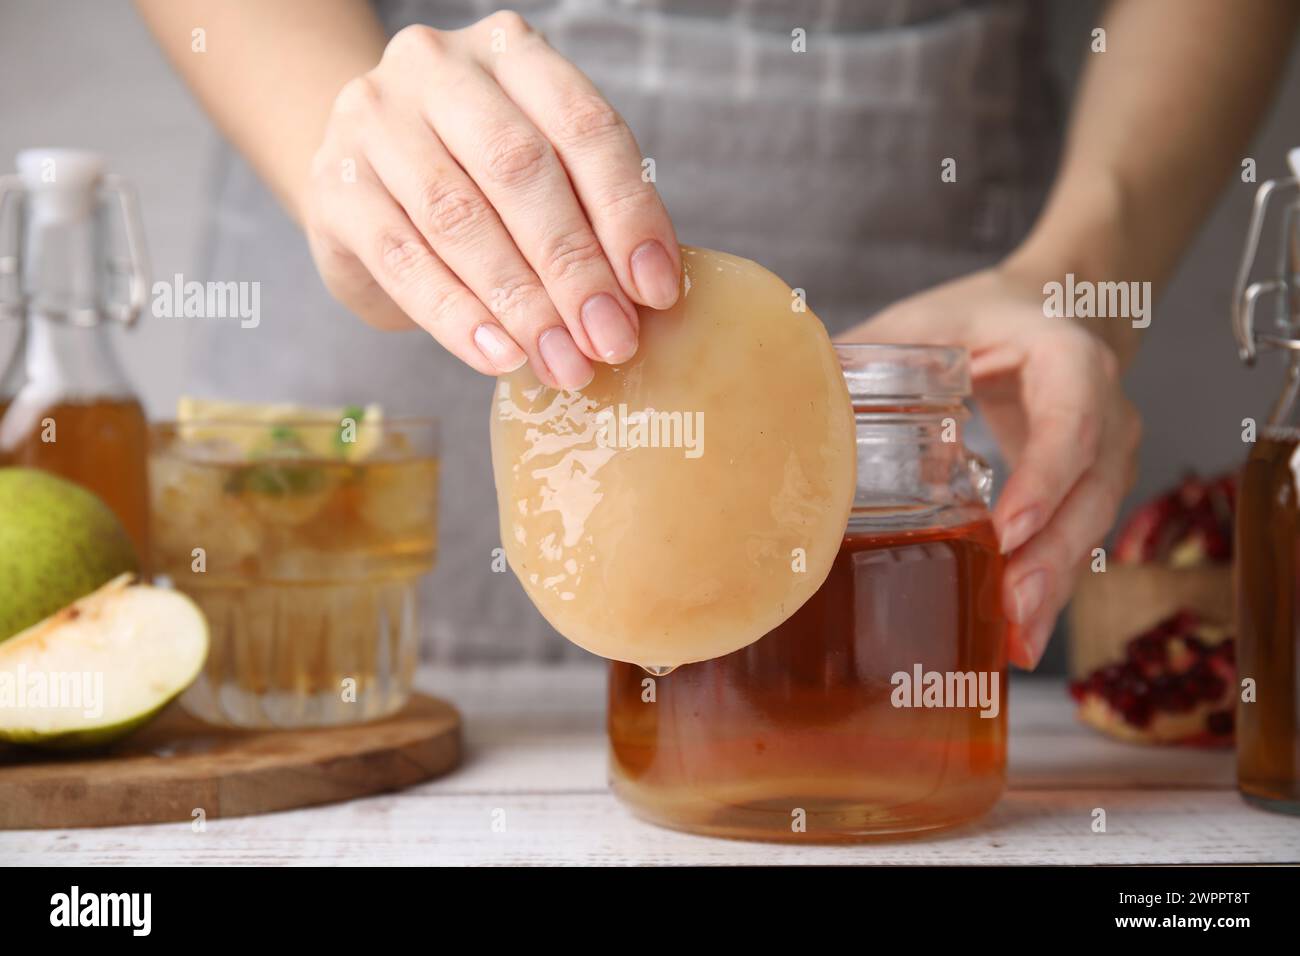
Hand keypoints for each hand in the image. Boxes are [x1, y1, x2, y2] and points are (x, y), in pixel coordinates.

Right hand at [302, 12, 679, 387]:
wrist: (361, 178)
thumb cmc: (475, 182)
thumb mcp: (539, 176)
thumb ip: (587, 214)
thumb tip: (647, 297)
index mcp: (511, 51)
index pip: (583, 126)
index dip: (626, 212)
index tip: (655, 291)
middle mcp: (437, 68)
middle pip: (519, 170)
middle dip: (574, 266)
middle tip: (610, 340)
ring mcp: (374, 121)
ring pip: (459, 217)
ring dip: (521, 302)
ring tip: (562, 362)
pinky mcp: (332, 186)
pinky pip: (404, 260)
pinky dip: (457, 317)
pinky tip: (499, 356)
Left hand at [840, 266, 1141, 668]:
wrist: (1052, 308)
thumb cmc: (983, 315)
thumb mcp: (929, 318)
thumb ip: (868, 350)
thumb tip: (790, 392)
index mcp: (1069, 359)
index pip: (1070, 421)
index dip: (1044, 477)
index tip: (1006, 529)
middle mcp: (1106, 411)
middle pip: (1091, 493)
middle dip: (1050, 557)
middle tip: (1011, 609)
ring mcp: (1107, 457)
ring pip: (1091, 528)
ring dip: (1053, 587)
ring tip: (1014, 639)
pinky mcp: (1092, 490)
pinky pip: (1077, 543)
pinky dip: (1050, 590)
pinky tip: (1018, 637)